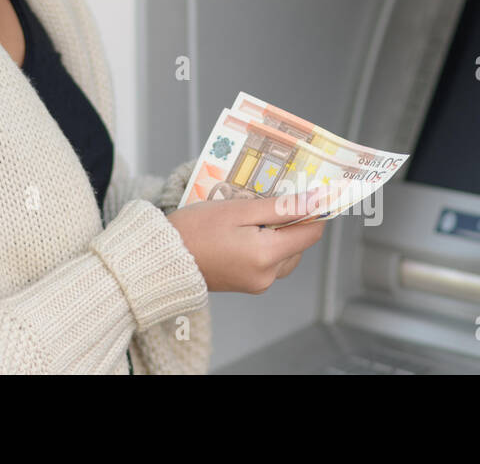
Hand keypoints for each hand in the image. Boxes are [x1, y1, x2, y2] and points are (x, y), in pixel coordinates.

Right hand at [164, 190, 325, 294]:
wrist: (163, 258)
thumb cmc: (196, 229)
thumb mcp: (239, 209)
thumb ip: (281, 207)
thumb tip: (316, 201)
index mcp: (267, 255)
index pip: (311, 232)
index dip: (313, 211)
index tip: (307, 193)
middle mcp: (267, 275)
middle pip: (299, 244)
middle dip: (288, 222)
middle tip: (265, 201)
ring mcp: (257, 283)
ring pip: (285, 254)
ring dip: (276, 234)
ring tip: (249, 217)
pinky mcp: (247, 285)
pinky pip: (268, 263)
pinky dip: (264, 246)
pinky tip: (243, 232)